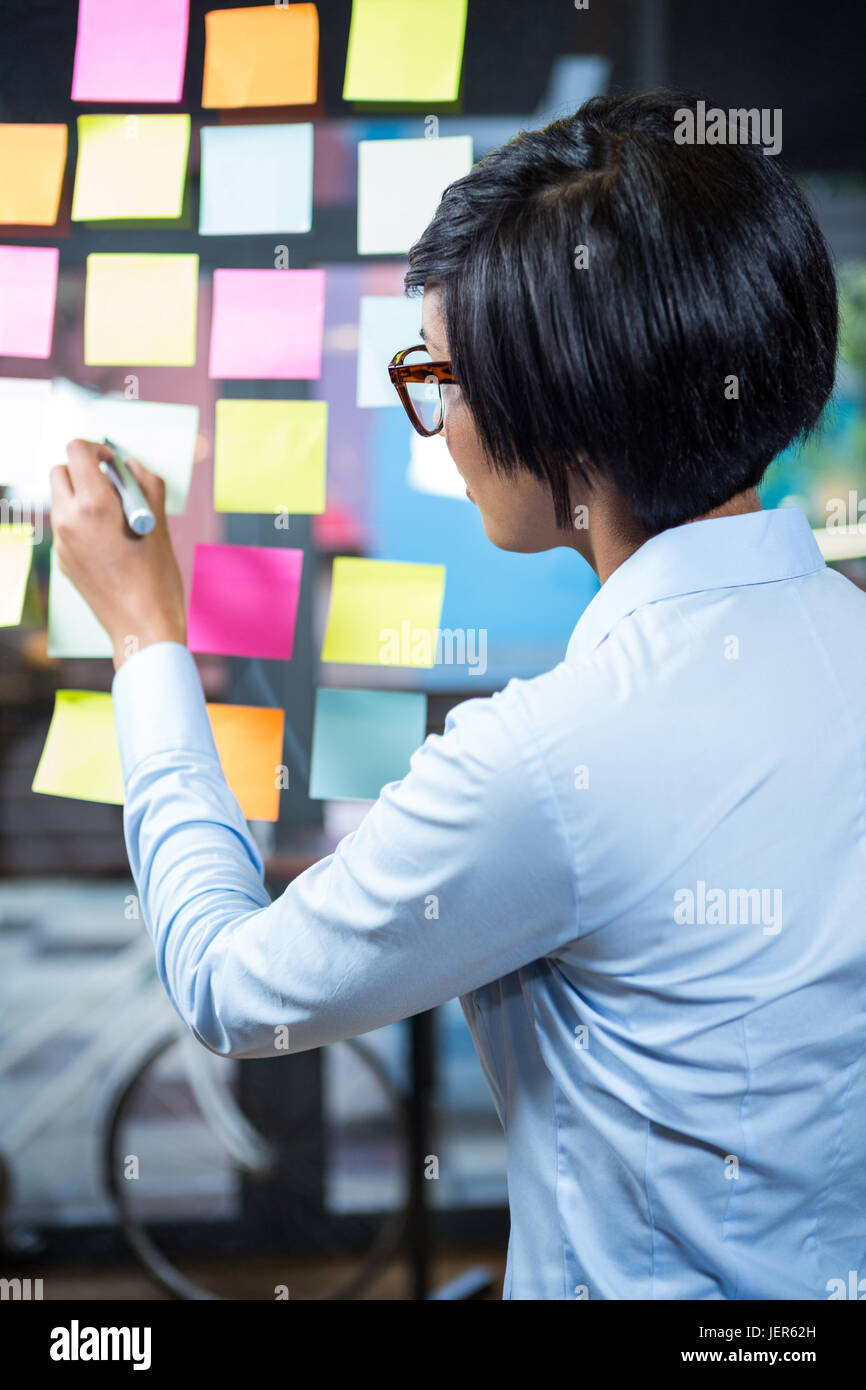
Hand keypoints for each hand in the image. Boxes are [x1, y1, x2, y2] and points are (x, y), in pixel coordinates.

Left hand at [50, 439, 186, 670]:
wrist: (142, 626)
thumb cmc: (156, 577)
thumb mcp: (159, 523)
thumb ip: (145, 484)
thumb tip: (131, 464)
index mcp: (94, 505)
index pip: (77, 451)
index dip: (96, 448)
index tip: (112, 460)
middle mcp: (69, 520)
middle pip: (59, 472)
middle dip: (82, 471)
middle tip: (111, 485)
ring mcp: (61, 542)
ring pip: (60, 501)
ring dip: (81, 497)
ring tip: (114, 518)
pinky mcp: (62, 560)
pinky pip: (65, 527)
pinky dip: (82, 523)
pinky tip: (109, 543)